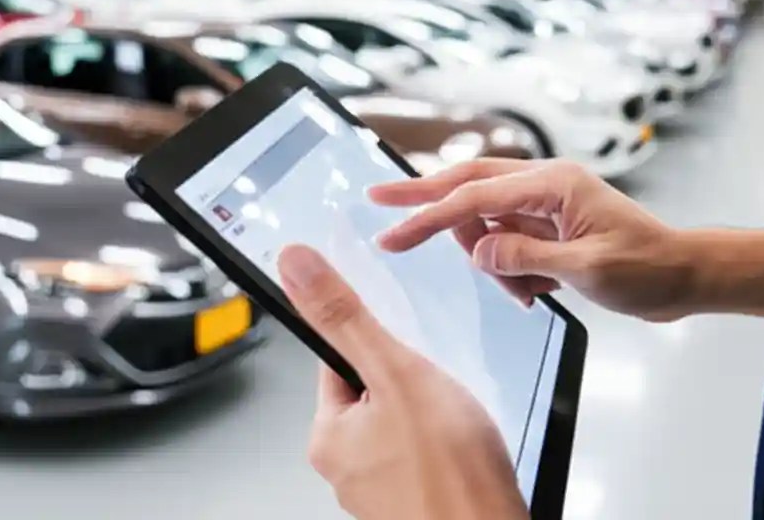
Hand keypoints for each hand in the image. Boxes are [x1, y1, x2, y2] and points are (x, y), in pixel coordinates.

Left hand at [278, 245, 527, 519]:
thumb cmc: (451, 474)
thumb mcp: (395, 373)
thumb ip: (345, 318)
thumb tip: (296, 266)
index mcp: (328, 436)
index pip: (338, 364)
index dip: (379, 349)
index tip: (404, 356)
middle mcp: (347, 469)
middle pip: (376, 395)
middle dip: (414, 388)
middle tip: (440, 399)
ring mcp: (382, 490)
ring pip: (406, 427)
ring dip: (435, 420)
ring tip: (457, 431)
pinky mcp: (415, 502)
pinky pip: (428, 457)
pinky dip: (449, 450)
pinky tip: (466, 454)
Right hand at [370, 158, 695, 320]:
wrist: (685, 276)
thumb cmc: (649, 267)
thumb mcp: (588, 268)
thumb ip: (527, 257)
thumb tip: (479, 251)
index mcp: (554, 183)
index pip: (475, 196)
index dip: (427, 213)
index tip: (391, 230)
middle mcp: (545, 185)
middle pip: (469, 186)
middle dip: (425, 198)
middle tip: (378, 204)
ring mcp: (546, 205)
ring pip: (486, 223)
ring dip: (489, 259)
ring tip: (525, 292)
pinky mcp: (549, 226)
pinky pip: (507, 244)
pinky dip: (509, 270)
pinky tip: (535, 291)